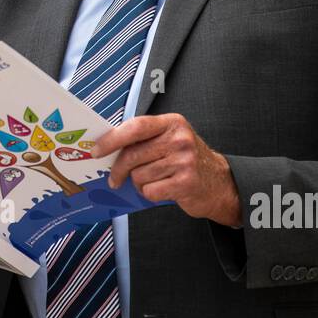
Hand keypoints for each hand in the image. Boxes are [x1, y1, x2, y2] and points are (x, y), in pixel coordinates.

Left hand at [98, 113, 241, 226]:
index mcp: (172, 123)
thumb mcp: (170, 140)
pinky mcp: (186, 182)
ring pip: (139, 175)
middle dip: (118, 169)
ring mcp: (184, 160)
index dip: (112, 139)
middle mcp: (179, 139)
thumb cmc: (187, 160)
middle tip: (114, 179)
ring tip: (152, 181)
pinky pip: (150, 190)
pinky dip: (150, 194)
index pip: (136, 127)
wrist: (220, 183)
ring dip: (139, 183)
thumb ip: (144, 140)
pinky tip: (162, 189)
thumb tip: (107, 149)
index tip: (97, 150)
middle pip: (133, 154)